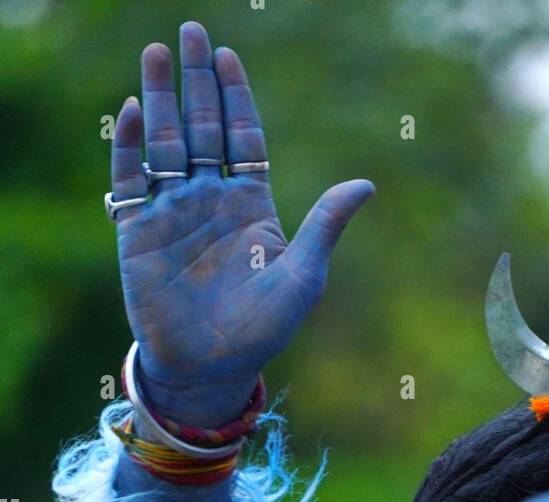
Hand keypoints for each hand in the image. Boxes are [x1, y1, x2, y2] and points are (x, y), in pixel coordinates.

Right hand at [110, 20, 374, 425]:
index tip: (228, 56)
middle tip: (190, 31)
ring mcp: (172, 213)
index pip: (242, 137)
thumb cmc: (262, 330)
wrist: (211, 369)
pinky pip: (132, 182)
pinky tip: (135, 112)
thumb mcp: (302, 277)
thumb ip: (325, 226)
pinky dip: (131, 148)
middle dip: (196, 80)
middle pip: (201, 127)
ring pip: (165, 143)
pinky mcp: (137, 233)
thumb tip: (366, 185)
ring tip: (159, 52)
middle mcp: (209, 200)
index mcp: (250, 205)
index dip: (235, 98)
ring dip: (162, 98)